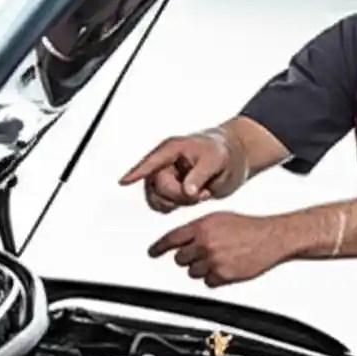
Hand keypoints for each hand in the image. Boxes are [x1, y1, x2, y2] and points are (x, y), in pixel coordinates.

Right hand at [119, 130, 242, 212]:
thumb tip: (187, 191)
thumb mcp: (216, 161)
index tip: (123, 181)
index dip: (137, 172)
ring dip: (179, 202)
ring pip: (158, 199)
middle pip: (158, 188)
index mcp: (173, 149)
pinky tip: (194, 199)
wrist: (233, 158)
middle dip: (180, 195)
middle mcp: (165, 163)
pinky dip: (178, 206)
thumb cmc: (224, 152)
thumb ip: (200, 175)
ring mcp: (166, 177)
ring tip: (201, 193)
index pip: (151, 162)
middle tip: (203, 191)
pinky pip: (163, 205)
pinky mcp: (170, 190)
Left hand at [148, 211, 294, 286]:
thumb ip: (198, 228)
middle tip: (204, 254)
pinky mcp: (222, 275)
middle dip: (188, 258)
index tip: (152, 252)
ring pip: (193, 272)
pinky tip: (228, 266)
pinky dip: (215, 277)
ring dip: (203, 268)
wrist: (271, 237)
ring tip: (221, 258)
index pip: (172, 238)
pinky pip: (208, 282)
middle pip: (180, 259)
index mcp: (202, 226)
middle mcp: (205, 243)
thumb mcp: (219, 219)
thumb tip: (182, 238)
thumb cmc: (248, 227)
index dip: (159, 247)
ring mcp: (213, 260)